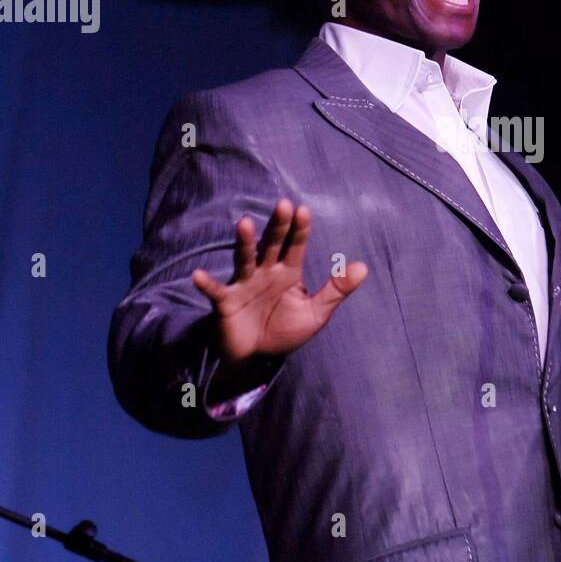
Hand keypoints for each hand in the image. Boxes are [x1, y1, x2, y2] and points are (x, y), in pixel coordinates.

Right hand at [191, 199, 367, 363]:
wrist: (256, 357)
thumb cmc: (284, 329)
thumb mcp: (315, 313)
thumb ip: (336, 290)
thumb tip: (363, 267)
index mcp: (288, 272)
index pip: (296, 246)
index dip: (300, 229)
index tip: (304, 210)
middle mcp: (266, 272)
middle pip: (272, 244)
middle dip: (278, 226)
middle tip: (283, 204)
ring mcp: (244, 284)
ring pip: (245, 259)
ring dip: (244, 243)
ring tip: (243, 223)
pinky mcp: (226, 302)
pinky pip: (215, 291)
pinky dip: (206, 284)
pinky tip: (197, 276)